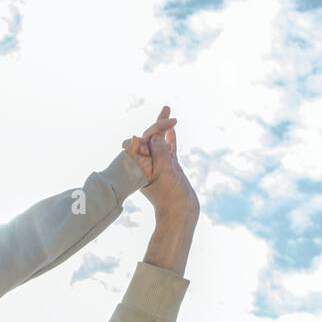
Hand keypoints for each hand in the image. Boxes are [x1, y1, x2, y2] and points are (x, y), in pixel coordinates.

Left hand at [122, 105, 198, 224]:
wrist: (181, 212)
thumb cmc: (171, 196)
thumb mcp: (165, 173)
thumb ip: (160, 154)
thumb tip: (153, 136)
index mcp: (139, 167)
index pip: (139, 144)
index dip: (148, 134)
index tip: (159, 133)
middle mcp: (146, 165)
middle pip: (148, 139)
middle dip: (156, 124)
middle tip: (166, 109)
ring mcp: (158, 166)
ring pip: (159, 142)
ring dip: (162, 127)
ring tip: (167, 109)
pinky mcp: (169, 168)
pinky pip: (168, 150)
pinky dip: (169, 139)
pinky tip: (172, 129)